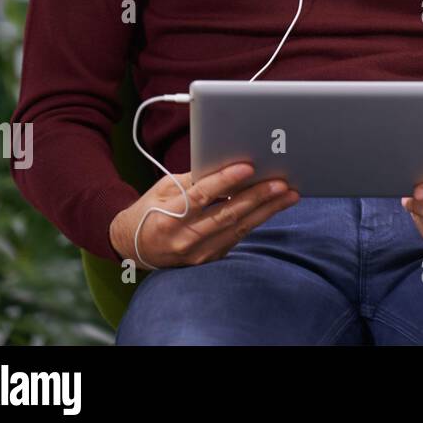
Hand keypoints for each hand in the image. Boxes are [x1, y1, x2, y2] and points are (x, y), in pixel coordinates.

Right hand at [109, 161, 298, 271]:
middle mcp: (184, 238)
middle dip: (258, 197)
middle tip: (282, 183)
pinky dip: (257, 220)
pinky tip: (274, 206)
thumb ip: (193, 179)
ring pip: (239, 228)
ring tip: (289, 194)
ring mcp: (198, 253)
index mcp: (168, 217)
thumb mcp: (163, 189)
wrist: (132, 247)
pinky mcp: (209, 260)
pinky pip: (237, 236)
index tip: (248, 167)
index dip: (225, 181)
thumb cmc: (150, 211)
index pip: (201, 196)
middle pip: (227, 214)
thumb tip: (224, 162)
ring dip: (268, 210)